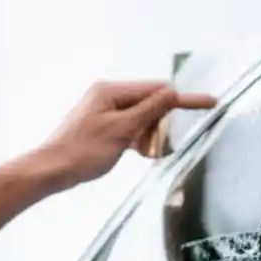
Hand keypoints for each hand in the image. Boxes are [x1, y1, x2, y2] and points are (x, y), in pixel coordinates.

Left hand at [43, 81, 216, 186]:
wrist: (52, 170)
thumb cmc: (83, 151)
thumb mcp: (122, 130)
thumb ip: (150, 110)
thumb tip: (173, 92)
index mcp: (111, 91)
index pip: (156, 89)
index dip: (182, 99)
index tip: (209, 102)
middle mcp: (107, 95)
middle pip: (149, 101)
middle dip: (161, 120)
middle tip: (162, 143)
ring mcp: (103, 110)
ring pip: (140, 116)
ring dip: (150, 132)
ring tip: (146, 151)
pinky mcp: (101, 125)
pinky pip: (129, 126)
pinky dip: (138, 138)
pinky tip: (140, 151)